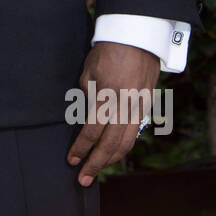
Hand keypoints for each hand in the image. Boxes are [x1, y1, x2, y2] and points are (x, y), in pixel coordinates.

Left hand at [67, 42, 160, 185]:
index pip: (92, 131)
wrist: (137, 36)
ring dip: (110, 160)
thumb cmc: (107, 52)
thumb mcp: (88, 72)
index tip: (71, 159)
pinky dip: (122, 147)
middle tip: (82, 179)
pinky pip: (133, 133)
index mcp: (108, 97)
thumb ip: (86, 97)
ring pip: (126, 143)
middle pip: (110, 144)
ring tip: (96, 171)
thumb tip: (85, 118)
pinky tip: (112, 154)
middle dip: (95, 164)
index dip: (80, 148)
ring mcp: (138, 107)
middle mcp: (125, 106)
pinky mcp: (145, 106)